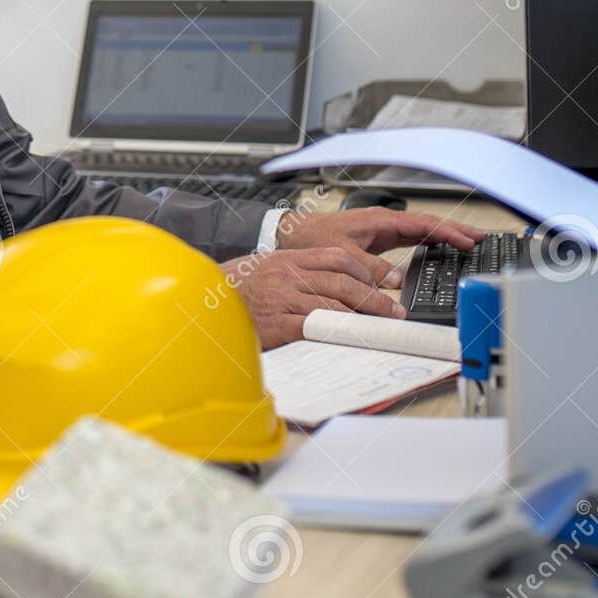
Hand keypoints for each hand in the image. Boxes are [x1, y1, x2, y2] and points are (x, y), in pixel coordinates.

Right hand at [222, 246, 405, 349]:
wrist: (202, 303)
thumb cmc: (235, 290)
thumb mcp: (266, 269)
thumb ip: (296, 273)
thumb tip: (333, 286)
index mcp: (288, 258)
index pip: (338, 259)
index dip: (367, 272)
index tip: (384, 284)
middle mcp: (288, 274)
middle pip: (344, 282)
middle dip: (375, 297)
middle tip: (394, 311)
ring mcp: (282, 298)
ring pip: (334, 305)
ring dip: (363, 318)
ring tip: (381, 329)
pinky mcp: (277, 323)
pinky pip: (315, 327)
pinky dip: (337, 333)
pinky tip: (352, 339)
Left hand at [275, 207, 483, 278]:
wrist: (293, 233)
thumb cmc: (312, 238)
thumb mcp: (341, 255)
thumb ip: (368, 269)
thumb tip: (396, 282)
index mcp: (379, 221)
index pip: (423, 224)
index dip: (448, 232)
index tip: (468, 241)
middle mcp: (384, 222)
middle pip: (428, 224)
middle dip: (456, 230)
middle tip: (481, 238)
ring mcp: (382, 229)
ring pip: (421, 230)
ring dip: (445, 235)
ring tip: (469, 242)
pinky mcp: (378, 238)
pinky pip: (410, 237)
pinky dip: (429, 241)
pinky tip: (439, 247)